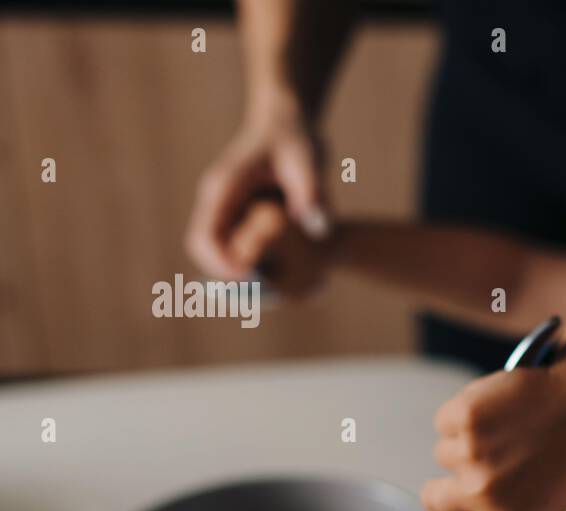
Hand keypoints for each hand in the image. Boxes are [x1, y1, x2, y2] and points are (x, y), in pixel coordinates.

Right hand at [185, 100, 327, 280]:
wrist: (286, 119)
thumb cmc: (295, 137)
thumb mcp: (309, 159)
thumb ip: (312, 191)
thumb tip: (318, 229)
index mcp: (225, 188)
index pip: (205, 238)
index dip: (223, 266)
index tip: (253, 280)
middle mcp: (216, 198)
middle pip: (201, 249)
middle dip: (226, 276)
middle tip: (267, 291)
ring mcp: (222, 205)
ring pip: (213, 249)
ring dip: (235, 271)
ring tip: (274, 285)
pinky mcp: (233, 210)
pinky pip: (229, 244)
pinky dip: (245, 261)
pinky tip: (276, 270)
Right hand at [398, 332, 565, 510]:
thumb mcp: (549, 493)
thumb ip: (506, 505)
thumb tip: (467, 501)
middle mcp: (484, 495)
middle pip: (434, 495)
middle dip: (446, 480)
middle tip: (473, 461)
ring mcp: (471, 456)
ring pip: (444, 451)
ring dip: (468, 439)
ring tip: (513, 426)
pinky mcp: (464, 418)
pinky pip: (446, 420)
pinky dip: (466, 410)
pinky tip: (502, 405)